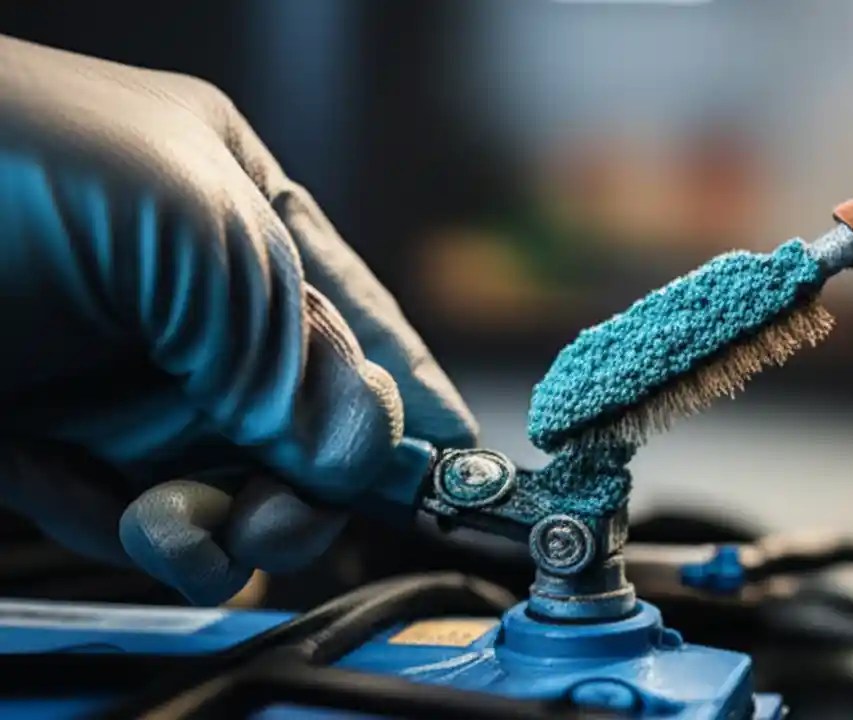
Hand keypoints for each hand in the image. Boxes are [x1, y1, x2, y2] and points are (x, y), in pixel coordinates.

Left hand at [0, 36, 476, 603]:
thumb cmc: (1, 168)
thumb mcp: (194, 229)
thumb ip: (293, 344)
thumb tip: (367, 451)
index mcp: (237, 209)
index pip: (354, 316)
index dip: (406, 396)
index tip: (457, 477)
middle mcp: (188, 298)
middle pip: (302, 418)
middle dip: (314, 477)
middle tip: (298, 512)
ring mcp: (118, 373)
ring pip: (230, 478)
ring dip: (233, 518)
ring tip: (191, 519)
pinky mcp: (47, 443)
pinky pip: (139, 513)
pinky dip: (157, 538)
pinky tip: (143, 526)